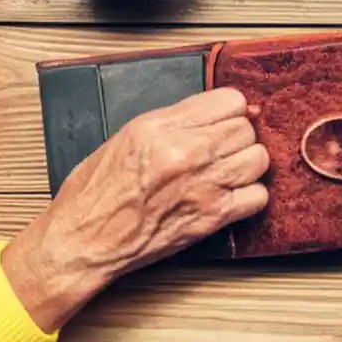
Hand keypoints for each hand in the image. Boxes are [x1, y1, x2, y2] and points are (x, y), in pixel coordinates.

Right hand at [1, 88, 268, 331]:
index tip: (227, 120)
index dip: (232, 110)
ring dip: (248, 165)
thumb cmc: (96, 192)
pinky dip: (250, 198)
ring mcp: (203, 183)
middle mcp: (186, 151)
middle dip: (238, 138)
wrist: (83, 240)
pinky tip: (233, 198)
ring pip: (259, 159)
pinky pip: (258, 197)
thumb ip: (173, 121)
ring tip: (229, 173)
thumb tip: (214, 113)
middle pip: (246, 129)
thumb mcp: (128, 137)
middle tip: (223, 151)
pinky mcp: (212, 216)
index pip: (230, 100)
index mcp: (161, 126)